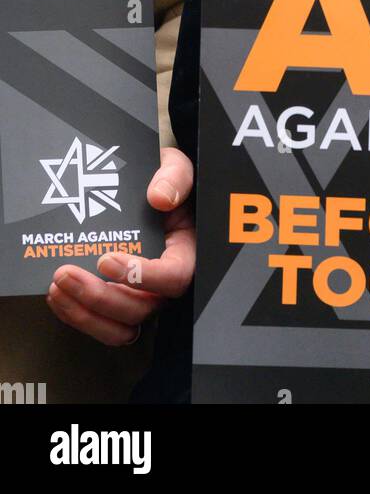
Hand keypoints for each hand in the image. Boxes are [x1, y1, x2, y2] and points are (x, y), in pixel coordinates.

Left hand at [46, 146, 194, 346]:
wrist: (145, 190)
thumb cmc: (163, 182)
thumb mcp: (175, 167)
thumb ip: (175, 177)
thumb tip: (160, 198)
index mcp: (185, 251)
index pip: (174, 277)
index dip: (142, 276)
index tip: (106, 259)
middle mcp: (164, 282)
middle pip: (141, 309)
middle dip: (100, 297)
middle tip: (66, 273)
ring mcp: (141, 296)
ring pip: (120, 328)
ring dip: (84, 314)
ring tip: (57, 287)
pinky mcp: (119, 302)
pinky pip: (102, 324)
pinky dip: (76, 315)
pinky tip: (57, 294)